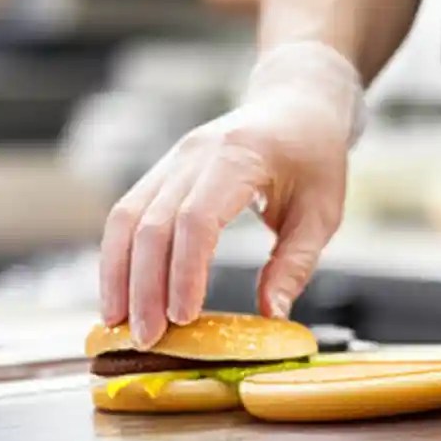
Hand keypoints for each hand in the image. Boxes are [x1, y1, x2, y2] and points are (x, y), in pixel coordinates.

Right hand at [100, 41, 363, 346]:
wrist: (296, 101)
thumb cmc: (314, 155)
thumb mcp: (323, 212)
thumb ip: (296, 263)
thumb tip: (271, 314)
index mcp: (240, 156)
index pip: (197, 218)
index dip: (185, 272)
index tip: (183, 318)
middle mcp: (195, 154)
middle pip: (152, 223)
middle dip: (144, 286)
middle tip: (146, 338)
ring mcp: (172, 160)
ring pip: (126, 217)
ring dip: (118, 274)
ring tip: (118, 323)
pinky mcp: (161, 172)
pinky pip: (127, 213)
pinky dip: (117, 256)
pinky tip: (119, 292)